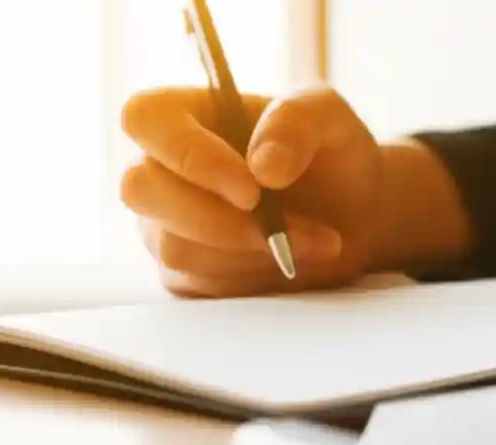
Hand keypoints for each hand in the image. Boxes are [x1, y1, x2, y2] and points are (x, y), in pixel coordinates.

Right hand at [120, 86, 382, 296]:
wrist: (354, 214)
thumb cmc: (332, 153)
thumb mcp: (330, 117)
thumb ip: (298, 122)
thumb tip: (262, 167)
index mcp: (183, 112)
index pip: (145, 118)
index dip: (187, 154)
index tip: (252, 189)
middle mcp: (160, 166)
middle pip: (142, 190)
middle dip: (218, 218)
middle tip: (282, 228)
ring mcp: (164, 222)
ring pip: (176, 246)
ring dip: (252, 251)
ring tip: (316, 240)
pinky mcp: (184, 270)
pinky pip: (199, 282)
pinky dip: (255, 276)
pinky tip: (293, 260)